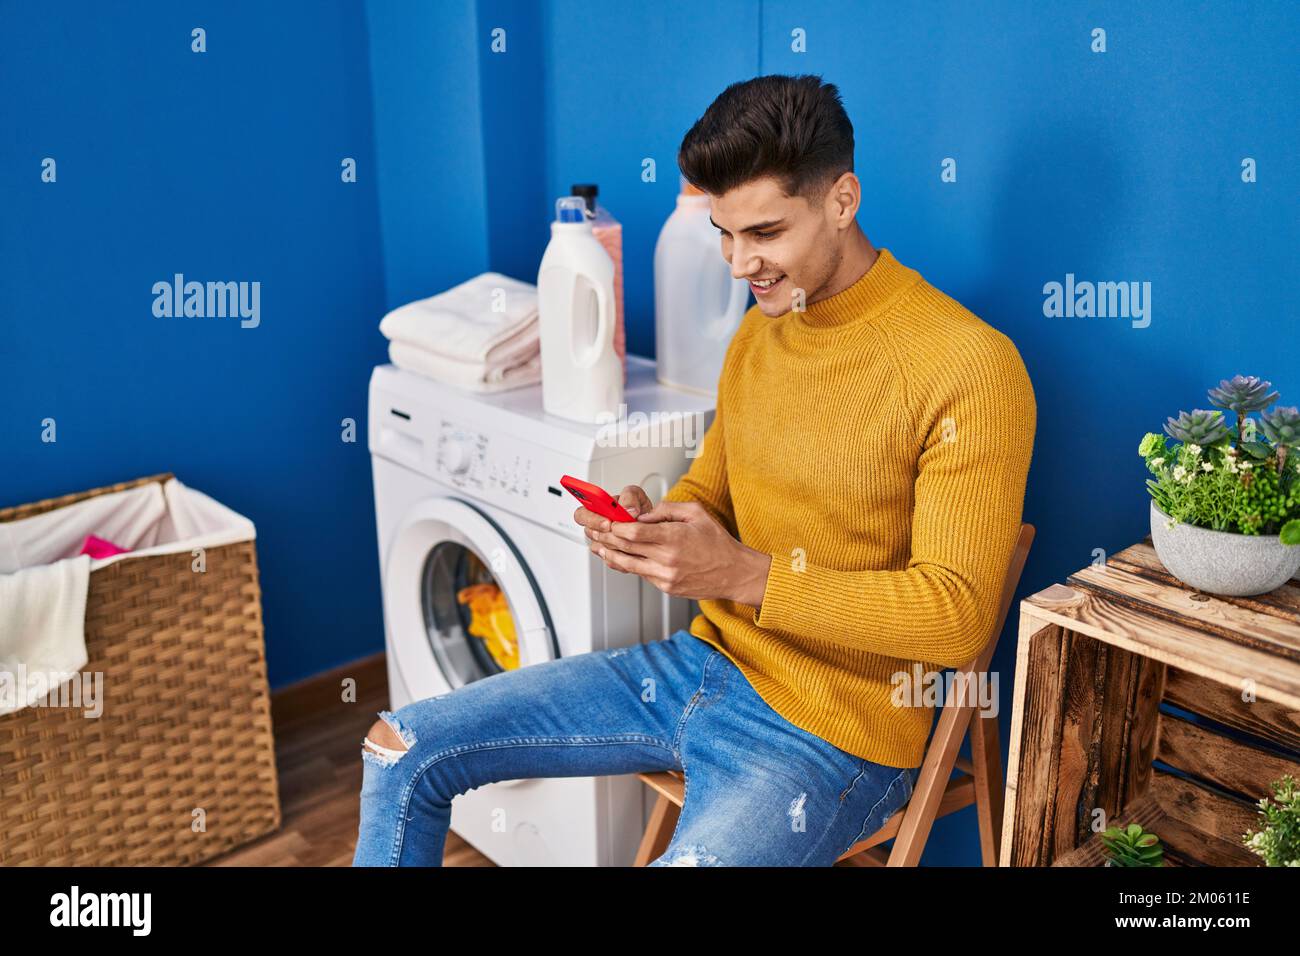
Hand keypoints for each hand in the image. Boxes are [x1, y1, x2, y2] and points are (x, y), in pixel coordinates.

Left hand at [578, 496, 771, 606]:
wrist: (735, 573)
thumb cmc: (718, 543)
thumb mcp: (696, 513)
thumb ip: (667, 509)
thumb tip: (643, 512)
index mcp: (674, 538)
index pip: (634, 532)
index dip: (614, 525)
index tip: (604, 518)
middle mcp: (667, 559)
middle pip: (624, 547)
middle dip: (604, 536)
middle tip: (591, 528)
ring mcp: (665, 576)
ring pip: (627, 564)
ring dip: (607, 553)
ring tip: (594, 544)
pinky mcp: (666, 587)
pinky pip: (640, 573)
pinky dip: (625, 563)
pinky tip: (615, 556)